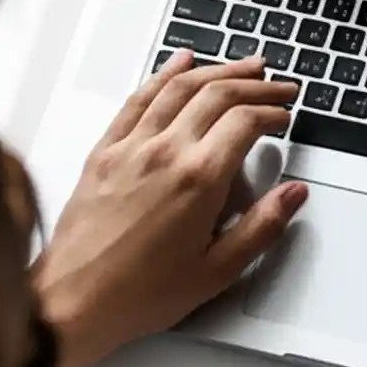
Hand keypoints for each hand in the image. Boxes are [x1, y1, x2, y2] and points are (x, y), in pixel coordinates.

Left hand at [32, 51, 307, 366]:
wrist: (71, 304)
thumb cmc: (139, 293)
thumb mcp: (218, 270)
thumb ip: (262, 226)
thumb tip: (294, 193)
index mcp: (198, 180)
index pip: (246, 121)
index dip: (273, 112)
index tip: (285, 117)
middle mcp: (165, 153)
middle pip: (218, 94)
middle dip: (256, 84)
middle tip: (278, 86)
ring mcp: (131, 148)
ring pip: (180, 87)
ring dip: (218, 70)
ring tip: (245, 65)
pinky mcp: (105, 152)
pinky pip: (137, 99)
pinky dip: (163, 74)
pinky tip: (180, 61)